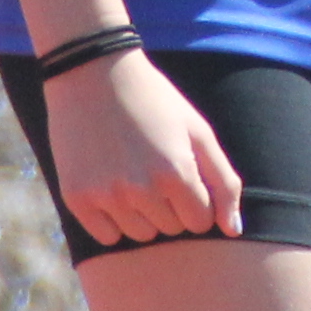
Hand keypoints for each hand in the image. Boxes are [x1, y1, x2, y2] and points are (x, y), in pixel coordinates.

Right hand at [44, 48, 244, 246]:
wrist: (93, 74)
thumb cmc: (154, 101)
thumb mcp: (198, 131)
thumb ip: (224, 182)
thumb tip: (234, 231)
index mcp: (176, 172)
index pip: (200, 222)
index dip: (196, 201)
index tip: (184, 176)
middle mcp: (141, 189)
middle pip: (171, 229)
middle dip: (171, 206)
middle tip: (154, 167)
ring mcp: (106, 195)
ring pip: (141, 235)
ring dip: (143, 215)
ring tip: (133, 174)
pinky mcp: (76, 198)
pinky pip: (107, 236)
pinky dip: (112, 220)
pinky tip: (110, 186)